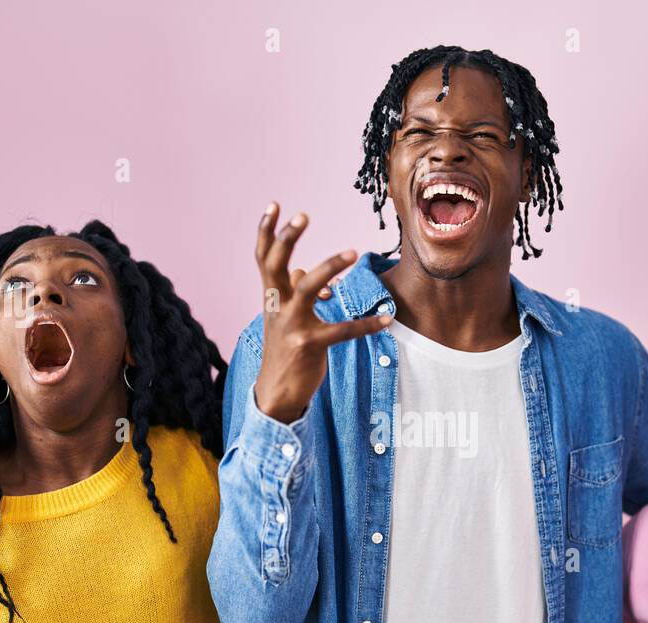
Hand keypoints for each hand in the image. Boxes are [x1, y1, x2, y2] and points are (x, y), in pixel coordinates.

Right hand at [252, 202, 389, 422]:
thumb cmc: (284, 350)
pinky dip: (366, 324)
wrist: (276, 394)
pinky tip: (385, 319)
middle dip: (288, 238)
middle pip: (276, 265)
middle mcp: (276, 307)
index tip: (275, 204)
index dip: (266, 231)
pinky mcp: (310, 346)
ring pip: (308, 288)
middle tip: (304, 215)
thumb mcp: (281, 319)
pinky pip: (342, 330)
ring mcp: (291, 327)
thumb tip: (303, 272)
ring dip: (329, 266)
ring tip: (353, 251)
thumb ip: (290, 293)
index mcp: (269, 298)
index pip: (263, 258)